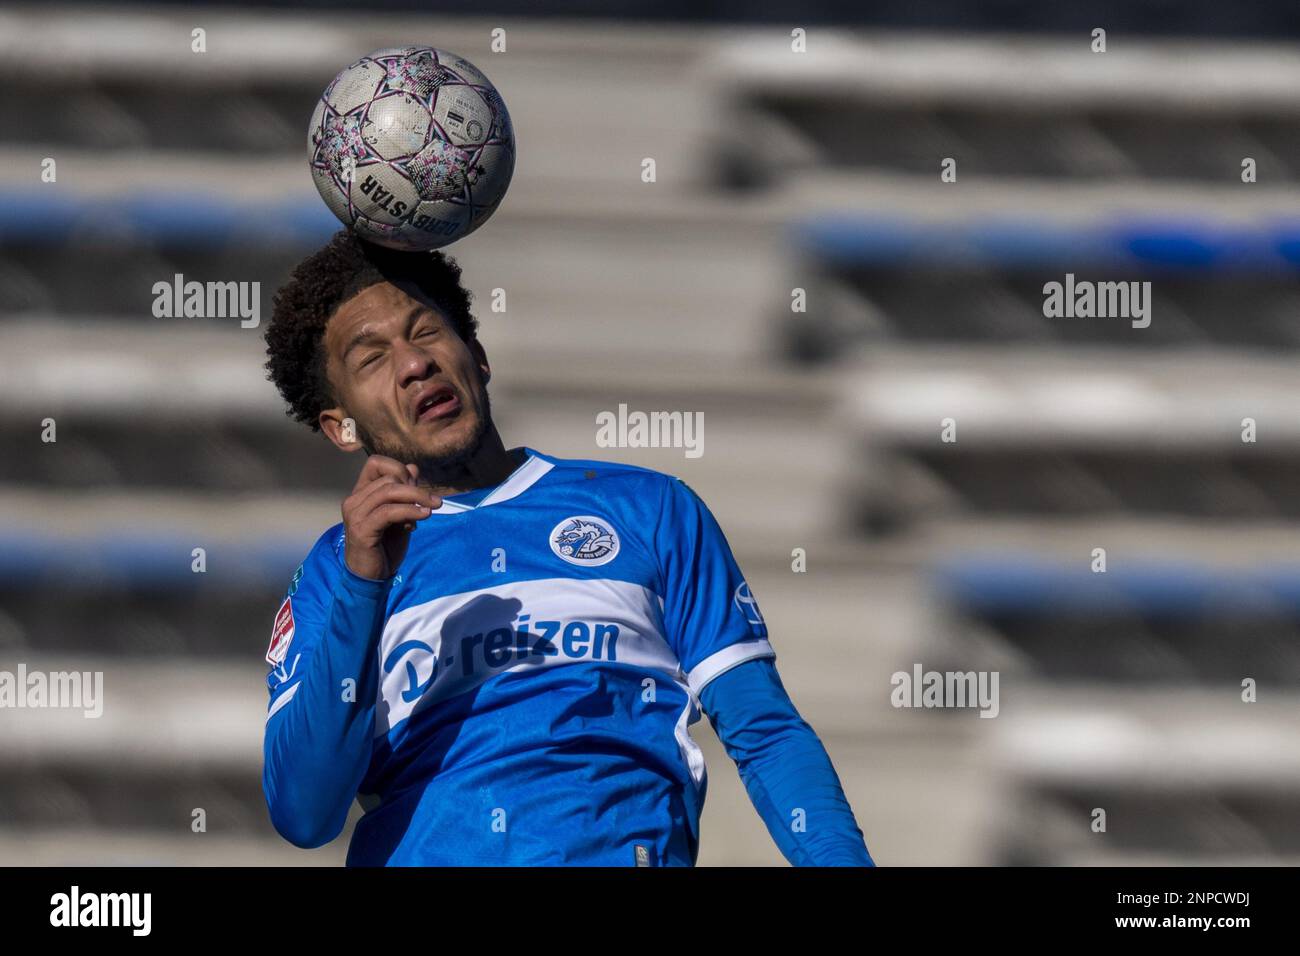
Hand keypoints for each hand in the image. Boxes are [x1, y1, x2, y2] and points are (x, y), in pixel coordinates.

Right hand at [342, 456, 440, 580]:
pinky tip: (424, 516)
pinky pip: (389, 511)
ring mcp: (355, 514)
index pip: (376, 463)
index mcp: (360, 493)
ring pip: (389, 491)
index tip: (416, 486)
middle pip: (389, 477)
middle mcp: (354, 500)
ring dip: (417, 497)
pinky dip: (410, 510)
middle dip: (414, 487)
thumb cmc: (385, 546)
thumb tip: (413, 467)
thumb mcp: (400, 515)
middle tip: (430, 502)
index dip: (399, 469)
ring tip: (431, 508)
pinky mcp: (361, 529)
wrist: (372, 576)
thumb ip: (404, 493)